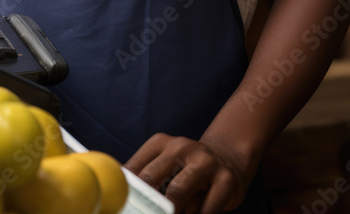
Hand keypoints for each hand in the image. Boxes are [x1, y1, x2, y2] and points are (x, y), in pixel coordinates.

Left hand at [125, 133, 250, 213]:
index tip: (122, 204)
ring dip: (170, 210)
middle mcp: (182, 147)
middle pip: (152, 177)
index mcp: (161, 142)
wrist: (229, 160)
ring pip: (177, 192)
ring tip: (171, 212)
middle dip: (144, 201)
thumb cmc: (188, 169)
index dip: (126, 189)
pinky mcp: (226, 180)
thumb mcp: (166, 164)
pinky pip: (205, 208)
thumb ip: (146, 175)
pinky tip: (195, 212)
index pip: (136, 167)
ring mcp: (206, 161)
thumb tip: (121, 190)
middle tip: (143, 212)